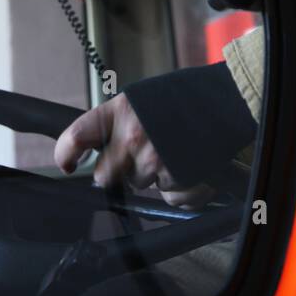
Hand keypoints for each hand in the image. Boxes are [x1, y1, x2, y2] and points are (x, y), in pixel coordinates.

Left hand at [53, 93, 216, 209]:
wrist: (229, 100)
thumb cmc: (187, 97)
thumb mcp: (144, 100)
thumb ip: (120, 122)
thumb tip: (100, 150)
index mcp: (120, 111)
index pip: (77, 136)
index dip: (66, 154)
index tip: (67, 164)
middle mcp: (133, 137)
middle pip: (105, 176)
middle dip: (119, 172)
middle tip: (139, 158)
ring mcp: (154, 160)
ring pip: (141, 186)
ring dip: (155, 176)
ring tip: (176, 151)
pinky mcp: (177, 178)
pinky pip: (171, 198)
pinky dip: (182, 188)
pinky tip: (192, 167)